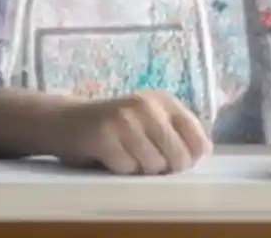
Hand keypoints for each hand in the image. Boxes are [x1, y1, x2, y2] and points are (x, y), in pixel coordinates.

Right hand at [52, 90, 212, 175]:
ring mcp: (124, 119)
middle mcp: (147, 105)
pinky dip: (119, 169)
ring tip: (125, 154)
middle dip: (165, 168)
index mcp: (164, 101)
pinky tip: (109, 155)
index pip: (198, 139)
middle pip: (179, 157)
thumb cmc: (115, 126)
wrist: (65, 120)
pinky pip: (127, 169)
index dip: (190, 158)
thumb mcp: (149, 119)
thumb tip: (205, 152)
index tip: (172, 158)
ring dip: (140, 168)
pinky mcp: (104, 136)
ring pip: (153, 166)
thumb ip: (177, 132)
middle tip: (146, 159)